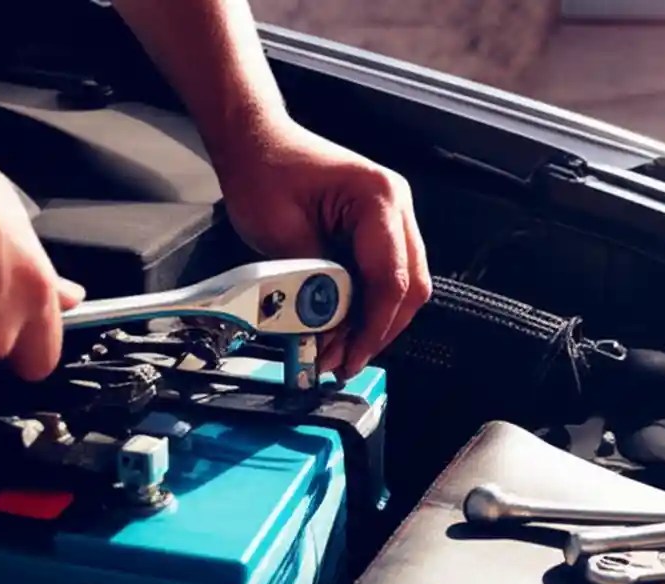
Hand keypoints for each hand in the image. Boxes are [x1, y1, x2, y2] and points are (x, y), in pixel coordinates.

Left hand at [215, 116, 431, 378]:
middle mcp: (396, 205)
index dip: (373, 327)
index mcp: (378, 198)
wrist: (255, 141)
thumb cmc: (264, 170)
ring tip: (339, 351)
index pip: (392, 279)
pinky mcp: (377, 229)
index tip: (350, 356)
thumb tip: (326, 330)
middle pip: (409, 288)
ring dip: (373, 322)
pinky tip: (343, 326)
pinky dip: (366, 305)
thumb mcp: (281, 234)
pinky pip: (384, 276)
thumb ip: (310, 283)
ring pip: (402, 286)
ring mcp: (391, 216)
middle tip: (345, 361)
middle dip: (379, 331)